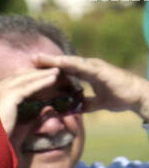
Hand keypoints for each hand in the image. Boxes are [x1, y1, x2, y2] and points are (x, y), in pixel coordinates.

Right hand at [0, 65, 61, 135]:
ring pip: (25, 79)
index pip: (11, 81)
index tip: (40, 76)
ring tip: (56, 71)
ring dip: (42, 74)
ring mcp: (0, 91)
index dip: (27, 77)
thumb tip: (29, 115)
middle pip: (18, 77)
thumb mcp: (3, 123)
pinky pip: (29, 87)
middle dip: (35, 72)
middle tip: (50, 69)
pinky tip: (53, 78)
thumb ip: (12, 115)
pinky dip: (42, 81)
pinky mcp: (8, 96)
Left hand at [33, 52, 148, 119]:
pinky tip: (59, 62)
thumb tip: (74, 108)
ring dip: (54, 59)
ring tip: (39, 58)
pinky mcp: (100, 70)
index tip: (34, 69)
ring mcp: (94, 66)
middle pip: (64, 62)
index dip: (50, 68)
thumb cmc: (120, 96)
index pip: (64, 69)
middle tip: (30, 58)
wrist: (137, 96)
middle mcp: (89, 66)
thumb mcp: (98, 102)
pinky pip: (83, 66)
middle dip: (47, 61)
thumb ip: (86, 103)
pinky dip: (71, 64)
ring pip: (70, 61)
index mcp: (87, 73)